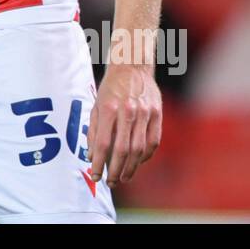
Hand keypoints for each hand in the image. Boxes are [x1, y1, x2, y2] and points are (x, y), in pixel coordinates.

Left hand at [88, 63, 161, 186]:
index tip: (95, 175)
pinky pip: (153, 141)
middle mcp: (127, 111)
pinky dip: (145, 156)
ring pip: (139, 149)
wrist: (132, 66)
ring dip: (131, 168)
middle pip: (122, 150)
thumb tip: (92, 157)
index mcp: (108, 108)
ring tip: (123, 177)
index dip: (99, 163)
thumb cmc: (111, 88)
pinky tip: (137, 163)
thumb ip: (94, 131)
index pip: (103, 143)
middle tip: (111, 182)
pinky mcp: (157, 113)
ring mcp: (144, 113)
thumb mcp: (97, 105)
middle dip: (115, 170)